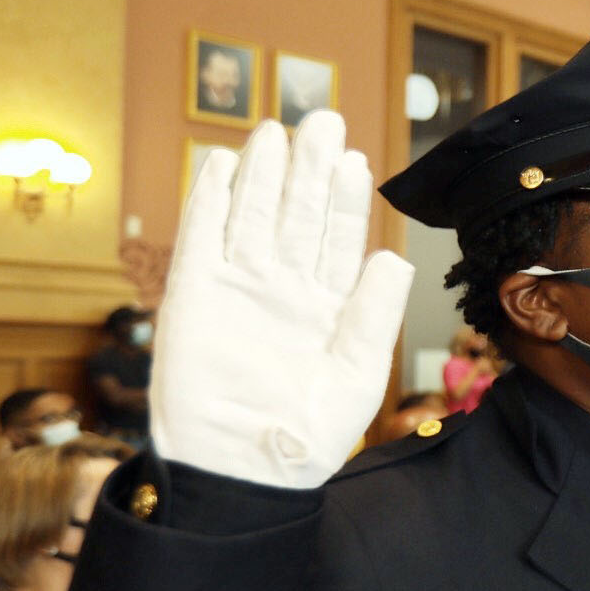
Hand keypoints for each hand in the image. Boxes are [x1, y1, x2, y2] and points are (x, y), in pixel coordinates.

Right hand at [150, 114, 414, 488]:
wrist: (245, 470)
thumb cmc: (308, 435)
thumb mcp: (357, 374)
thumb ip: (375, 314)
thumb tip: (396, 258)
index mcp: (329, 306)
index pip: (340, 241)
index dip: (346, 201)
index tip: (355, 162)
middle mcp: (285, 289)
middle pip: (298, 217)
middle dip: (310, 171)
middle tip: (323, 121)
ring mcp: (239, 289)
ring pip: (253, 217)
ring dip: (264, 175)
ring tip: (277, 131)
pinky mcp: (193, 297)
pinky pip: (201, 240)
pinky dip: (208, 201)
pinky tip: (221, 164)